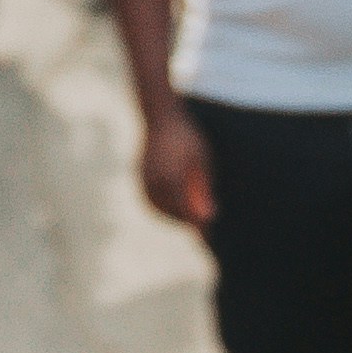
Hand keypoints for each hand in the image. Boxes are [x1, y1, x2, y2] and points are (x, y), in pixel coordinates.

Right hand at [137, 102, 216, 233]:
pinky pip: (151, 200)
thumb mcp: (204, 161)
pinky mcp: (139, 178)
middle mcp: (156, 181)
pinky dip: (163, 207)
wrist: (162, 118)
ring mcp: (145, 180)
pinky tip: (175, 207)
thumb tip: (211, 216)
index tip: (209, 234)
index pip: (186, 210)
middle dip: (187, 221)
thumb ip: (205, 190)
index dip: (198, 224)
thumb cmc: (189, 139)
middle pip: (173, 212)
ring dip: (174, 216)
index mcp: (172, 177)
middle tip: (202, 230)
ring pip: (160, 208)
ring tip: (189, 218)